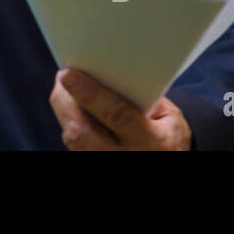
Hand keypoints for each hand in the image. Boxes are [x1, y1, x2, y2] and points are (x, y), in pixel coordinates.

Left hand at [49, 68, 190, 149]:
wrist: (168, 160)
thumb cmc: (168, 134)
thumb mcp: (168, 115)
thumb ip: (141, 96)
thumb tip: (104, 72)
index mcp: (150, 141)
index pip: (115, 114)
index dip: (89, 93)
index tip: (68, 73)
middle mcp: (125, 156)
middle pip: (81, 132)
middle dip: (65, 102)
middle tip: (64, 76)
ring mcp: (105, 162)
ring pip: (72, 140)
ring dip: (64, 111)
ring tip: (66, 89)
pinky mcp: (92, 161)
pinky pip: (74, 145)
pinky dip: (70, 123)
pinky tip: (74, 109)